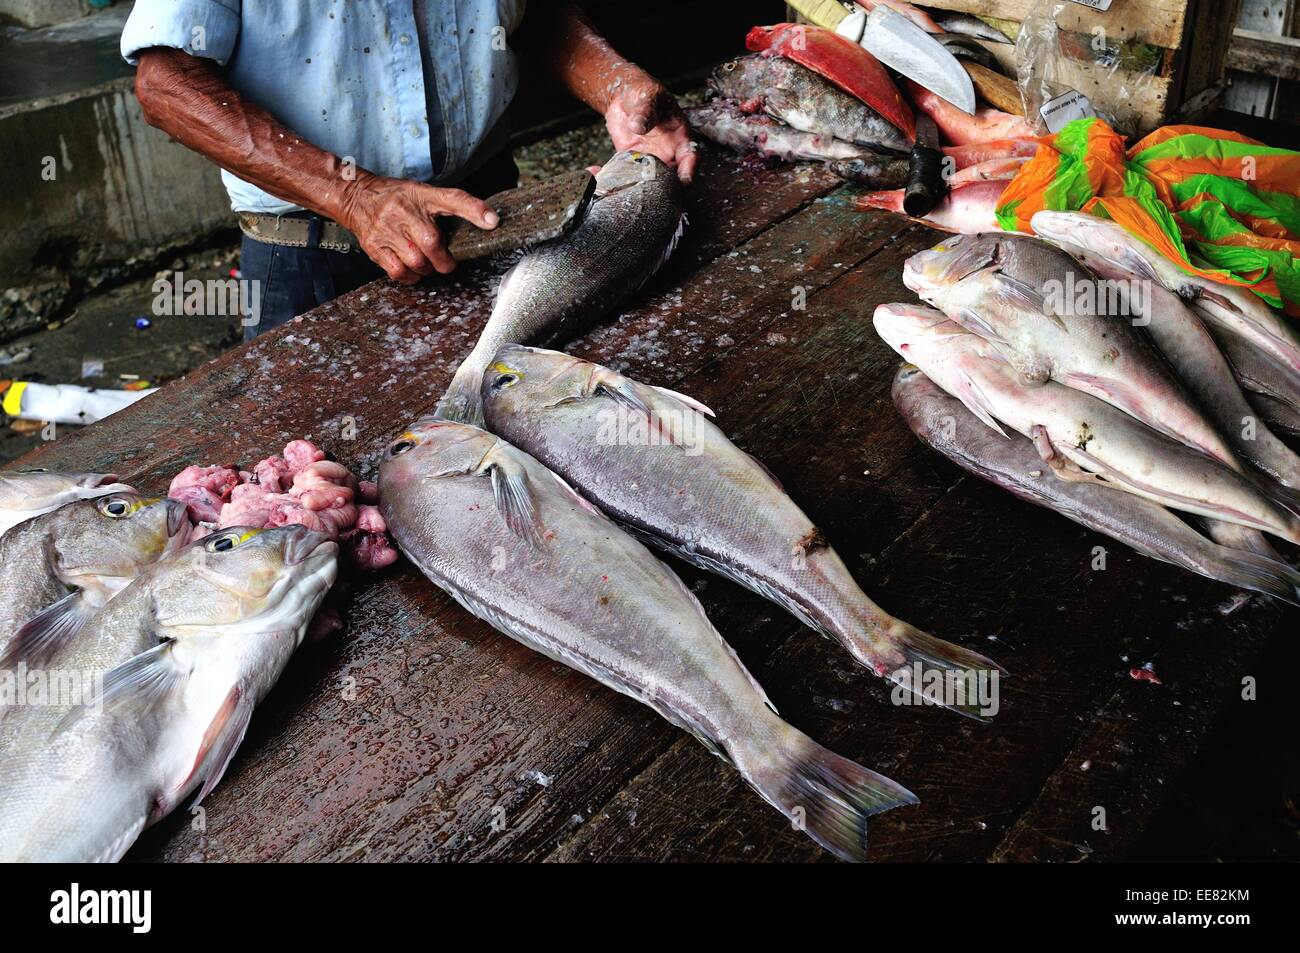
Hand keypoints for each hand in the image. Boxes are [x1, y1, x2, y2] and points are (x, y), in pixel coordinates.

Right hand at [339, 175, 498, 282]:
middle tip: (446, 262)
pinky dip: (410, 276)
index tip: (493, 222)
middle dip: (444, 260)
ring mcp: (386, 229)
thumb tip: (491, 221)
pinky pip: (398, 272)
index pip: (452, 198)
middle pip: (432, 242)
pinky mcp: (374, 246)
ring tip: (426, 262)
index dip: (474, 210)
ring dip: (427, 268)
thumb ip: (456, 205)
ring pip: (416, 261)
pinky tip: (413, 269)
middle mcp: (402, 210)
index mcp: (421, 195)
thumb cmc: (397, 198)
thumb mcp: (425, 193)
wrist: (355, 196)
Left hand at [604, 73, 696, 184]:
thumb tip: (638, 126)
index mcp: (679, 138)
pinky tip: (595, 172)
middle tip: (647, 190)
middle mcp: (667, 154)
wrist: (625, 97)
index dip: (689, 172)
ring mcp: (649, 162)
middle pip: (671, 179)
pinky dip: (610, 178)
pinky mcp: (630, 164)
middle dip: (663, 189)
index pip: (691, 158)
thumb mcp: (648, 96)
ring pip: (648, 183)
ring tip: (617, 183)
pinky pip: (624, 176)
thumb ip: (645, 111)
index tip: (682, 183)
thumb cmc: (645, 94)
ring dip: (634, 188)